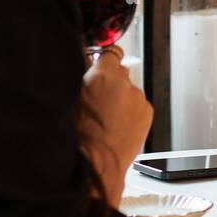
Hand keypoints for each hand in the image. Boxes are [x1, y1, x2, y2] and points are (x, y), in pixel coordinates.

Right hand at [80, 46, 152, 207]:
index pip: (111, 51)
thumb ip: (83, 77)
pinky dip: (130, 112)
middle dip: (111, 82)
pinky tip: (117, 126)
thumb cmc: (78, 137)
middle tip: (99, 99)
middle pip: (120, 72)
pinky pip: (138, 105)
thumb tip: (88, 62)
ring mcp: (138, 98)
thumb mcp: (70, 99)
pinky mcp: (147, 113)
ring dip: (121, 98)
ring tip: (107, 119)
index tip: (102, 62)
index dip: (105, 58)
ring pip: (129, 90)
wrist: (96, 165)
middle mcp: (124, 83)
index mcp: (102, 76)